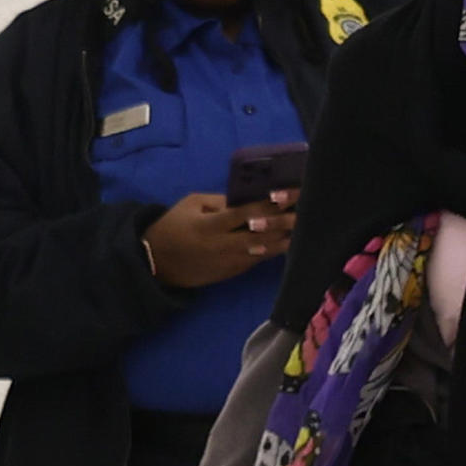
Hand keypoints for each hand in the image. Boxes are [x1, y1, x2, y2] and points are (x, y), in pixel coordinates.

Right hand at [144, 189, 296, 289]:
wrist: (157, 263)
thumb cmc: (173, 226)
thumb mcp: (191, 204)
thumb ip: (219, 201)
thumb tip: (247, 198)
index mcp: (211, 225)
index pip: (246, 213)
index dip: (268, 204)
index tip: (288, 194)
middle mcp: (225, 245)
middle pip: (262, 234)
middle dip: (286, 223)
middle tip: (307, 211)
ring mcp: (231, 261)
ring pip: (266, 250)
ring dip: (287, 238)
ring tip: (307, 226)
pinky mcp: (234, 272)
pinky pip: (260, 259)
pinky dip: (276, 250)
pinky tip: (293, 240)